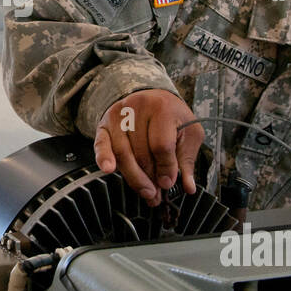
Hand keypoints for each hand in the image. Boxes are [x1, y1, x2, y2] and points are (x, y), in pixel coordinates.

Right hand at [93, 90, 203, 206]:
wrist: (151, 97)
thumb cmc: (171, 116)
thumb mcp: (188, 132)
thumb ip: (187, 160)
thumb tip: (188, 187)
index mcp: (162, 108)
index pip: (161, 145)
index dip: (166, 168)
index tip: (168, 183)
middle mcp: (138, 108)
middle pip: (141, 152)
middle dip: (149, 177)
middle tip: (155, 193)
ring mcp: (119, 115)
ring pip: (123, 152)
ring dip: (133, 177)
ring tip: (144, 191)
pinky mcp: (105, 123)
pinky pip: (102, 144)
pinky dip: (104, 158)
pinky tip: (109, 169)